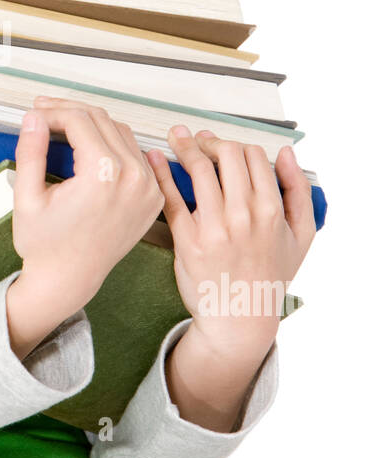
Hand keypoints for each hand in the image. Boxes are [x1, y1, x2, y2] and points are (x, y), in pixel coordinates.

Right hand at [6, 94, 163, 353]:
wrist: (69, 280)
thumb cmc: (46, 246)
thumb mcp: (27, 198)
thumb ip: (31, 152)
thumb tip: (33, 119)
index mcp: (103, 176)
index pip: (79, 120)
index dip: (52, 111)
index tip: (35, 114)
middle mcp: (132, 179)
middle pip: (102, 120)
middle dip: (70, 111)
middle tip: (44, 111)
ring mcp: (147, 188)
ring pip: (121, 133)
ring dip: (92, 124)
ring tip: (64, 126)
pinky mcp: (152, 197)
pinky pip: (136, 155)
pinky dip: (113, 144)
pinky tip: (90, 144)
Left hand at [147, 126, 316, 362]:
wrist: (241, 320)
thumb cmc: (271, 276)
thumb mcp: (301, 236)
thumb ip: (299, 191)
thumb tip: (285, 153)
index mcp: (271, 210)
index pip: (252, 155)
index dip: (236, 144)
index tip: (222, 145)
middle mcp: (243, 215)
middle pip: (225, 154)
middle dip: (209, 140)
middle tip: (196, 138)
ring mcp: (214, 227)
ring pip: (197, 169)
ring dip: (184, 145)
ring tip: (176, 137)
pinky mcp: (188, 240)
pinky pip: (171, 197)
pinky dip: (161, 172)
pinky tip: (155, 158)